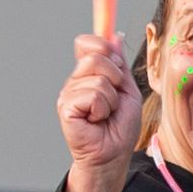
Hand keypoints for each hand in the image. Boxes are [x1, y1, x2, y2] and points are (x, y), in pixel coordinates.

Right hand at [56, 32, 140, 191]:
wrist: (112, 155)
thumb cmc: (119, 128)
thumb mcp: (127, 91)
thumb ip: (120, 65)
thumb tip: (114, 37)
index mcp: (88, 74)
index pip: (87, 43)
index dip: (102, 46)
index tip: (116, 62)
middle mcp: (74, 81)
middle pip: (96, 58)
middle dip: (116, 79)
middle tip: (114, 101)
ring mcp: (67, 93)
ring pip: (98, 79)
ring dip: (112, 100)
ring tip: (105, 115)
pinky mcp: (65, 107)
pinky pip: (92, 96)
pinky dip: (103, 109)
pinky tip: (96, 121)